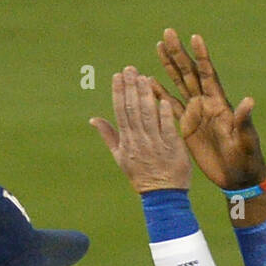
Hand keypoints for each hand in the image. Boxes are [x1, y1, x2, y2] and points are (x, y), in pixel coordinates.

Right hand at [90, 66, 191, 192]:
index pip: (120, 112)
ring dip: (146, 96)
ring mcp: (156, 145)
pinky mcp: (172, 149)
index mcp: (126, 142)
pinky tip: (162, 98)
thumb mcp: (121, 158)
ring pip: (148, 116)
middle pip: (133, 110)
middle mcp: (139, 142)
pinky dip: (164, 114)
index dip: (118, 93)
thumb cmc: (142, 176)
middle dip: (131, 88)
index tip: (118, 75)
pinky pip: (167, 128)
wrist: (163, 196)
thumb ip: (109, 136)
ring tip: (144, 78)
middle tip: (131, 69)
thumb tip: (93, 119)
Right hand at [155, 29, 265, 189]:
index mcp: (220, 104)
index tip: (195, 37)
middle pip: (190, 73)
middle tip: (167, 32)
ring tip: (159, 46)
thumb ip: (244, 120)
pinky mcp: (187, 126)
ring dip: (169, 66)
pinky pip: (171, 106)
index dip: (202, 56)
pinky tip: (149, 82)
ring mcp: (196, 113)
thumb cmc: (246, 158)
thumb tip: (249, 101)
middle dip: (179, 53)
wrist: (237, 176)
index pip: (208, 75)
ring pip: (179, 84)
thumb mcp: (245, 139)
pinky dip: (160, 94)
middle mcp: (206, 104)